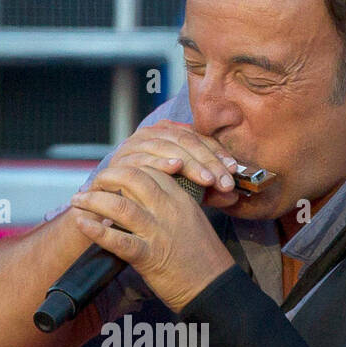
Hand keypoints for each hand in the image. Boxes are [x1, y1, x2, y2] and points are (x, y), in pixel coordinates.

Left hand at [70, 164, 235, 312]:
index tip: (111, 175)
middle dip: (106, 177)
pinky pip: (118, 240)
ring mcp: (159, 232)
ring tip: (77, 201)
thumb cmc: (204, 259)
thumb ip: (170, 206)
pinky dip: (96, 231)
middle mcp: (170, 210)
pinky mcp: (150, 257)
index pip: (149, 169)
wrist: (216, 288)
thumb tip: (142, 199)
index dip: (125, 168)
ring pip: (121, 206)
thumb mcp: (192, 221)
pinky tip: (82, 224)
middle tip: (91, 184)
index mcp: (182, 199)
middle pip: (132, 178)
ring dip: (93, 201)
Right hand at [106, 118, 241, 206]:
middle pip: (187, 140)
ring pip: (169, 146)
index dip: (218, 153)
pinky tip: (176, 167)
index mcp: (169, 136)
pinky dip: (160, 161)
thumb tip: (235, 195)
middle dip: (209, 161)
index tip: (234, 171)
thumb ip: (208, 192)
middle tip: (226, 181)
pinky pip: (144, 157)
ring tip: (208, 179)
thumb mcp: (185, 193)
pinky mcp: (121, 159)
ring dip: (190, 163)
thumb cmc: (151, 201)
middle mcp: (152, 134)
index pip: (199, 138)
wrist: (110, 212)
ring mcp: (135, 144)